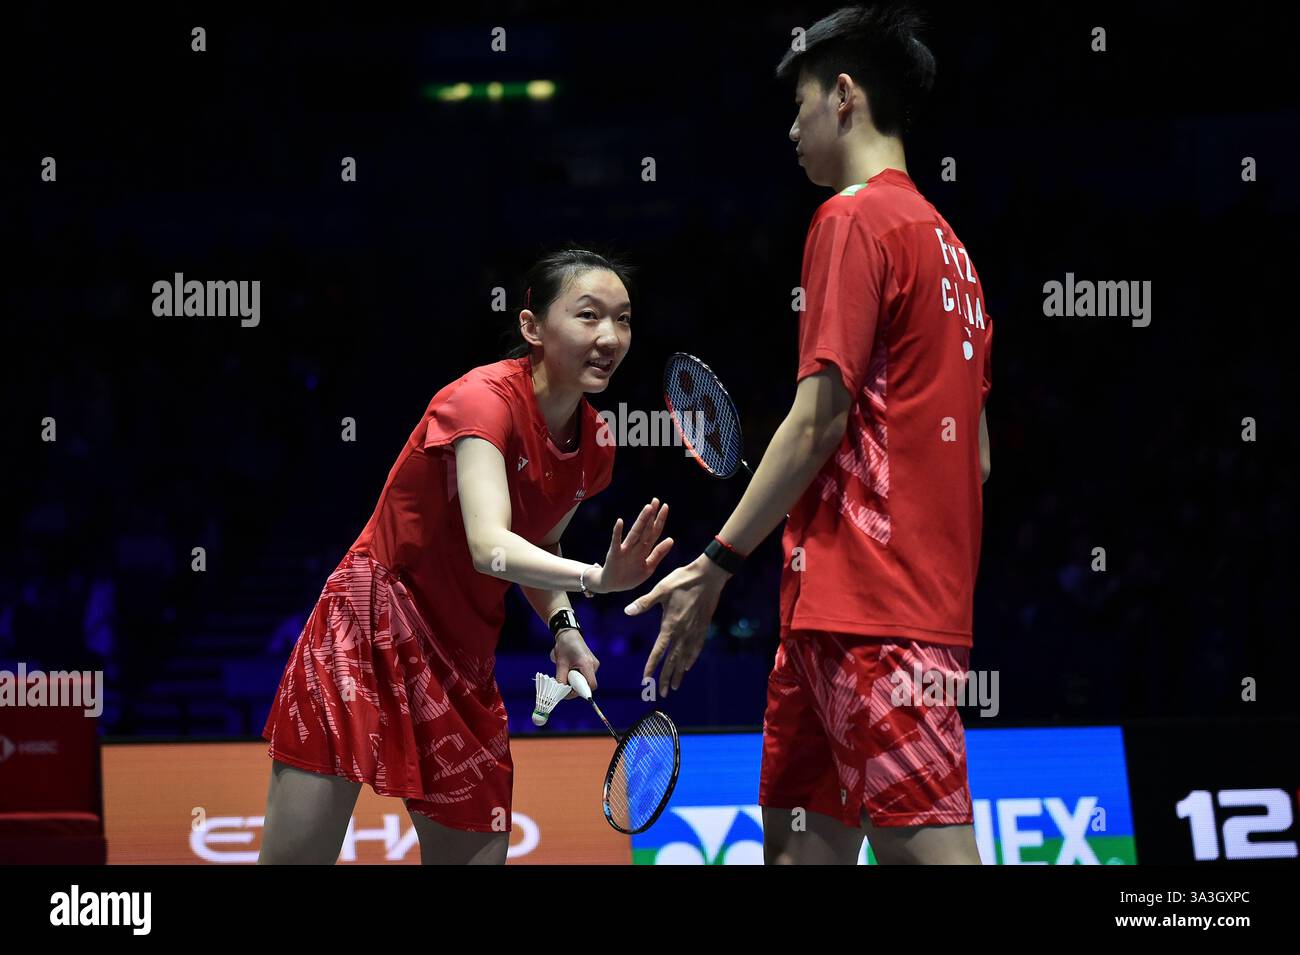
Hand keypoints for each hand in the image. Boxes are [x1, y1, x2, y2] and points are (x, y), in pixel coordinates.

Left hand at [550, 628, 598, 699]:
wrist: (568, 634)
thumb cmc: (564, 646)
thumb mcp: (560, 664)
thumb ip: (561, 679)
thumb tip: (560, 692)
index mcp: (587, 664)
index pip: (590, 685)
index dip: (580, 692)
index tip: (569, 691)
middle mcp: (594, 665)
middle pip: (587, 684)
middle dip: (575, 686)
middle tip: (564, 680)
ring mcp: (594, 665)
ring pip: (586, 680)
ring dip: (575, 680)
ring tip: (567, 671)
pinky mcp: (591, 664)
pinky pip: (585, 675)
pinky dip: (577, 676)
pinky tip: (571, 669)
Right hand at [590, 498, 672, 593]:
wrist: (610, 585)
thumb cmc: (630, 576)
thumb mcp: (648, 567)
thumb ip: (659, 553)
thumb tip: (671, 539)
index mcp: (644, 550)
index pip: (654, 532)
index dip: (660, 520)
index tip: (665, 506)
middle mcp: (635, 547)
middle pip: (646, 529)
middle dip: (651, 515)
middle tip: (656, 500)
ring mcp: (625, 550)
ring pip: (635, 533)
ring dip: (641, 521)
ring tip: (647, 508)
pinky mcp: (614, 554)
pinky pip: (616, 542)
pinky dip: (617, 532)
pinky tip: (619, 522)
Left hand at [625, 554, 728, 696]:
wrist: (710, 575)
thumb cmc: (683, 579)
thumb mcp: (661, 589)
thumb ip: (644, 603)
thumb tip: (627, 611)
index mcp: (670, 625)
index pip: (659, 652)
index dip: (651, 667)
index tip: (646, 680)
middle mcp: (683, 632)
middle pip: (673, 660)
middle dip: (665, 677)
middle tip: (661, 693)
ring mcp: (695, 630)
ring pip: (685, 657)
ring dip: (679, 672)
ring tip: (674, 686)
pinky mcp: (703, 626)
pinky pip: (696, 648)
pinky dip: (691, 659)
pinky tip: (688, 665)